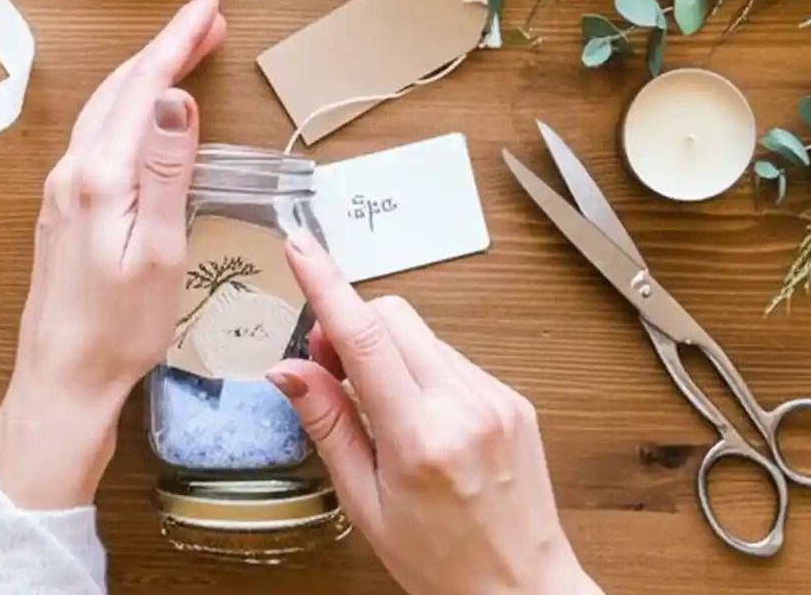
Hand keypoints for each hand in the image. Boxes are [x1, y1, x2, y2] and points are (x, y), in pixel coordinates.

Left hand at [0, 0, 226, 508]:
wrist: (62, 380)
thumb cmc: (117, 331)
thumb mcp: (158, 252)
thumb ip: (165, 171)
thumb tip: (175, 100)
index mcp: (99, 177)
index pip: (143, 88)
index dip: (179, 41)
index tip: (207, 7)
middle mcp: (73, 174)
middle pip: (121, 89)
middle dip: (166, 46)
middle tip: (206, 17)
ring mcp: (62, 191)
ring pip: (105, 108)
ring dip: (145, 73)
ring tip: (182, 51)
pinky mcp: (63, 210)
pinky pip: (96, 135)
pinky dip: (126, 106)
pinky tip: (140, 112)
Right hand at [265, 233, 601, 594]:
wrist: (521, 588)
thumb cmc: (443, 561)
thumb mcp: (365, 504)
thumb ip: (328, 425)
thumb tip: (289, 371)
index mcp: (422, 439)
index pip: (364, 339)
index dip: (326, 286)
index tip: (301, 250)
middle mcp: (466, 407)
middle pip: (395, 316)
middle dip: (351, 323)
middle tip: (327, 365)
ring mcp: (496, 398)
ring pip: (423, 335)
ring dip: (387, 350)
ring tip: (377, 405)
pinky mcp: (513, 397)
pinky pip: (452, 358)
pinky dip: (421, 370)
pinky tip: (417, 415)